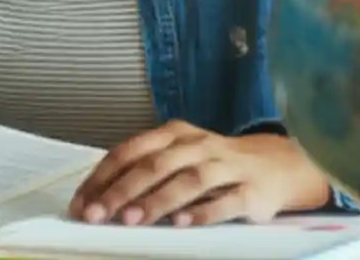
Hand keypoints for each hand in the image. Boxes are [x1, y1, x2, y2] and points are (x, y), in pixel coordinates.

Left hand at [68, 120, 330, 226]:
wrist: (278, 166)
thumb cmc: (215, 165)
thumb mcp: (179, 157)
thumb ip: (145, 172)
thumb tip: (99, 201)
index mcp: (173, 134)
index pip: (129, 151)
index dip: (102, 177)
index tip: (81, 202)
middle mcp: (197, 145)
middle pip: (153, 165)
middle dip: (121, 191)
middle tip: (97, 214)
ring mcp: (226, 166)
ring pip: (187, 181)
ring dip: (156, 201)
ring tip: (131, 220)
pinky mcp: (252, 191)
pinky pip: (226, 201)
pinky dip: (202, 213)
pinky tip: (182, 224)